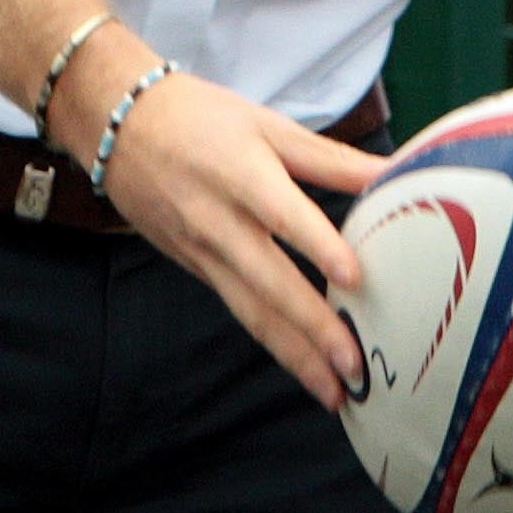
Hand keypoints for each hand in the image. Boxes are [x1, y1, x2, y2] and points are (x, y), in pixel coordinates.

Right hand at [71, 44, 388, 410]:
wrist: (117, 129)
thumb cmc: (200, 119)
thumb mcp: (267, 126)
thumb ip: (331, 158)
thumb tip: (395, 171)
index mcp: (242, 174)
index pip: (282, 214)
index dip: (317, 245)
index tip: (354, 277)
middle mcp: (220, 223)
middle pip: (268, 282)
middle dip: (312, 328)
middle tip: (354, 366)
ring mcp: (204, 253)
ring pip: (252, 312)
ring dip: (294, 355)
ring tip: (334, 393)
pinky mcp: (197, 271)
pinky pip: (240, 311)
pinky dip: (273, 341)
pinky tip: (303, 366)